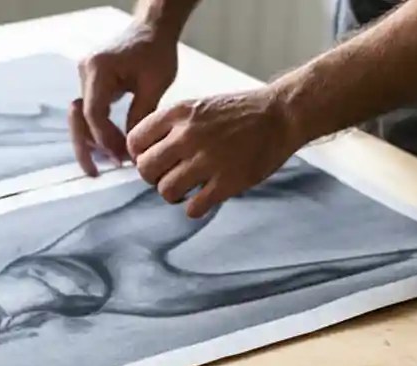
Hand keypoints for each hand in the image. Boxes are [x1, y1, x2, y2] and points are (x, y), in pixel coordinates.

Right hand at [70, 21, 179, 175]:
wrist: (152, 29)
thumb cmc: (156, 52)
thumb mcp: (154, 85)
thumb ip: (140, 116)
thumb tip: (132, 149)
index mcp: (98, 70)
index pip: (93, 113)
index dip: (104, 139)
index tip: (121, 158)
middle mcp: (85, 72)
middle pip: (77, 118)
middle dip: (85, 148)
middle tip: (95, 174)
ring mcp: (85, 76)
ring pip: (80, 118)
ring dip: (92, 141)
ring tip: (110, 162)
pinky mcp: (91, 82)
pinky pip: (89, 110)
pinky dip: (97, 130)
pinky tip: (111, 147)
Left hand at [127, 87, 303, 218]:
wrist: (280, 115)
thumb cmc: (240, 112)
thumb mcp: (199, 106)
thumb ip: (172, 126)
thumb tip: (148, 154)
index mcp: (179, 113)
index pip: (136, 141)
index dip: (140, 155)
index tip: (155, 160)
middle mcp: (188, 136)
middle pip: (146, 169)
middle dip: (154, 177)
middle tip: (169, 176)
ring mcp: (208, 160)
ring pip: (166, 191)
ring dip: (173, 194)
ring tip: (187, 190)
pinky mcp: (227, 182)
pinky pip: (194, 207)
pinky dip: (195, 208)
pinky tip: (204, 199)